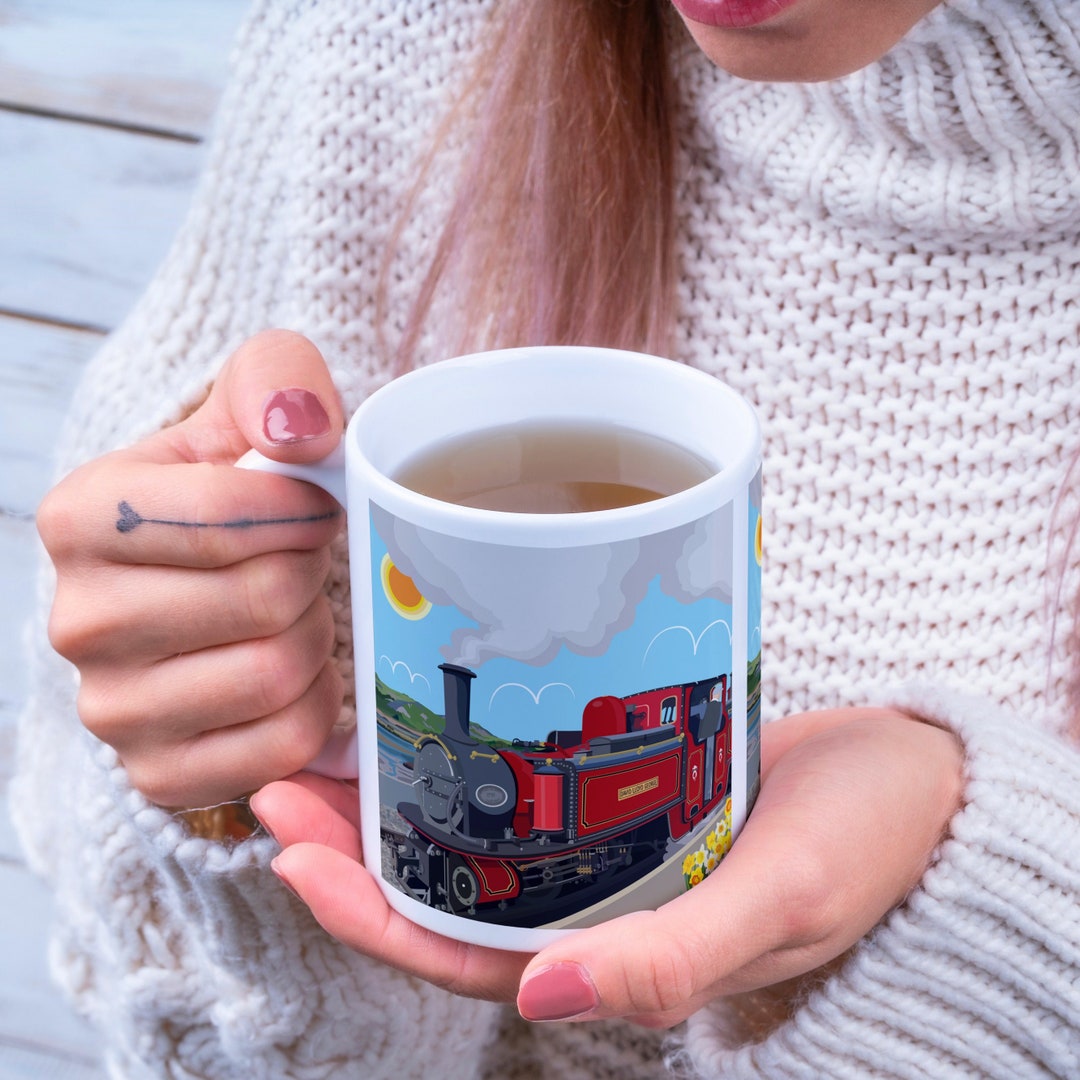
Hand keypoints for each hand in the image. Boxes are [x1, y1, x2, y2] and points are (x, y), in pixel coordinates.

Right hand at [38, 330, 346, 807]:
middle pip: (264, 598)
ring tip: (292, 613)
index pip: (228, 514)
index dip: (302, 507)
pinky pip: (282, 742)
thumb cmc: (231, 495)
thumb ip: (275, 381)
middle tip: (302, 563)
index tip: (314, 504)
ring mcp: (111, 709)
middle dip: (309, 574)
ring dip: (313, 637)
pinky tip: (292, 671)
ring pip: (276, 673)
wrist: (206, 586)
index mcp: (82, 517)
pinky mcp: (159, 772)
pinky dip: (313, 704)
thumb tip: (300, 428)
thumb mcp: (245, 410)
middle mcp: (79, 620)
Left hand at [251, 708, 962, 1025]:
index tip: (295, 846)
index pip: (464, 955)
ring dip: (403, 800)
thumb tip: (540, 1000)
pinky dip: (476, 762)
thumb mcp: (781, 903)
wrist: (925, 781)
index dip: (368, 913)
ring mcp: (613, 848)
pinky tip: (440, 720)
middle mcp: (601, 905)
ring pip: (480, 840)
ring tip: (332, 742)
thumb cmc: (871, 845)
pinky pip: (533, 787)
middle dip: (357, 846)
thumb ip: (670, 958)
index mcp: (620, 954)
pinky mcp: (633, 793)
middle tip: (285, 775)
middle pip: (448, 893)